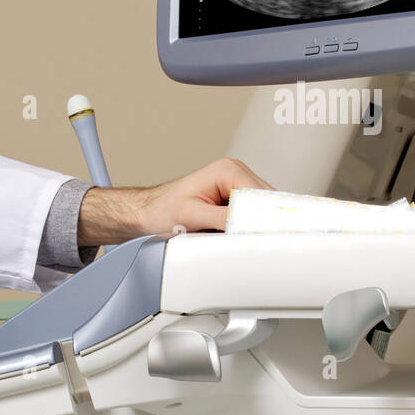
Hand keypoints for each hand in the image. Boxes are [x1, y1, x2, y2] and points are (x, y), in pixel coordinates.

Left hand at [128, 157, 272, 236]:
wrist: (145, 215)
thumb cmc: (160, 212)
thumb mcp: (193, 217)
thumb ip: (226, 218)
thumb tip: (251, 224)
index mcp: (228, 170)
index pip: (262, 196)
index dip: (266, 219)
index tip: (269, 238)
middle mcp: (235, 173)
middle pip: (268, 202)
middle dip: (264, 223)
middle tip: (258, 244)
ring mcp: (236, 185)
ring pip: (263, 210)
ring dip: (256, 226)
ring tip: (241, 239)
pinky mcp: (232, 199)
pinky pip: (252, 215)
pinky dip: (248, 228)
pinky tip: (237, 236)